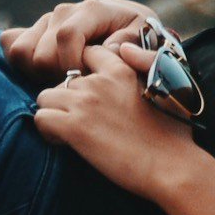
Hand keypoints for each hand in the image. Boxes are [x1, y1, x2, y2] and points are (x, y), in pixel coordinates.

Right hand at [2, 0, 154, 83]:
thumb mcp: (147, 39)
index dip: (70, 64)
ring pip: (22, 51)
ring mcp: (47, 21)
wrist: (125, 27)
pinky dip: (23, 65)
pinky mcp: (34, 31)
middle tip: (76, 85)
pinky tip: (44, 75)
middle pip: (42, 51)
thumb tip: (110, 49)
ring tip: (62, 81)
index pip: (67, 35)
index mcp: (93, 10)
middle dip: (57, 76)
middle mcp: (66, 12)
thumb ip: (133, 44)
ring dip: (38, 73)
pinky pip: (12, 46)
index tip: (84, 81)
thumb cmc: (138, 38)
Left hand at [28, 36, 187, 198]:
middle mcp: (99, 82)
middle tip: (81, 120)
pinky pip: (41, 120)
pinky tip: (64, 142)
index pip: (87, 53)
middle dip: (67, 99)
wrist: (172, 167)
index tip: (92, 96)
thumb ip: (145, 59)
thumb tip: (123, 47)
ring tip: (69, 132)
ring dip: (54, 113)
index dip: (85, 73)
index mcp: (121, 70)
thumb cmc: (174, 133)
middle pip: (62, 79)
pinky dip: (47, 132)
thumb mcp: (169, 84)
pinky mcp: (74, 129)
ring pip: (44, 97)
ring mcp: (84, 104)